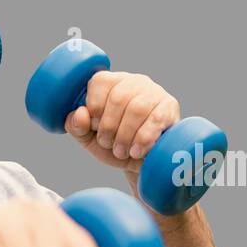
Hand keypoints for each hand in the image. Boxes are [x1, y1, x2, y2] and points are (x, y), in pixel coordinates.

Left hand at [65, 71, 180, 172]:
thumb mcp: (90, 138)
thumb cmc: (116, 146)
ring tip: (122, 152)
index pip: (99, 82)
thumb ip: (77, 126)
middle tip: (109, 145)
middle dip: (109, 127)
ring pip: (137, 108)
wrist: (144, 165)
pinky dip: (143, 139)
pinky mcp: (170, 107)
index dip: (94, 108)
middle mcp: (134, 81)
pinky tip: (137, 151)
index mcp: (112, 82)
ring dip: (126, 135)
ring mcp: (155, 92)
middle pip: (118, 97)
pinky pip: (155, 119)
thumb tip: (79, 113)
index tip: (95, 127)